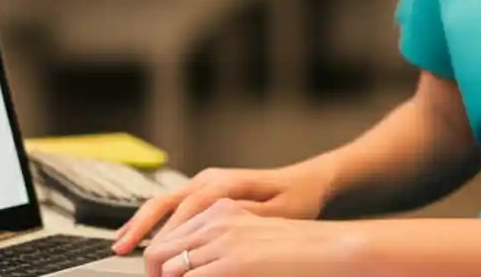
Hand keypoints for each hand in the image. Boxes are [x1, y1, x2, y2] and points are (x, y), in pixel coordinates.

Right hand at [113, 162, 333, 254]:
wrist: (306, 182)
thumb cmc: (297, 199)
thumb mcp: (277, 212)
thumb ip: (245, 217)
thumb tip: (216, 226)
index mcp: (224, 184)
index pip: (185, 209)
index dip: (166, 235)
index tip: (153, 258)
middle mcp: (210, 179)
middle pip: (165, 202)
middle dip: (140, 226)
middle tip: (121, 249)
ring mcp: (205, 183)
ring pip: (164, 202)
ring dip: (141, 223)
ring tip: (121, 243)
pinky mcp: (206, 191)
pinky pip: (173, 205)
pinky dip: (154, 220)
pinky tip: (141, 234)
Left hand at [143, 198, 355, 276]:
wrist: (328, 248)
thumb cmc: (296, 248)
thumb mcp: (251, 235)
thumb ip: (221, 244)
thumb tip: (193, 265)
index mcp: (220, 209)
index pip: (169, 233)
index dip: (156, 262)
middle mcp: (217, 219)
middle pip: (158, 250)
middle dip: (152, 275)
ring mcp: (223, 241)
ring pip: (166, 266)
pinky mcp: (233, 264)